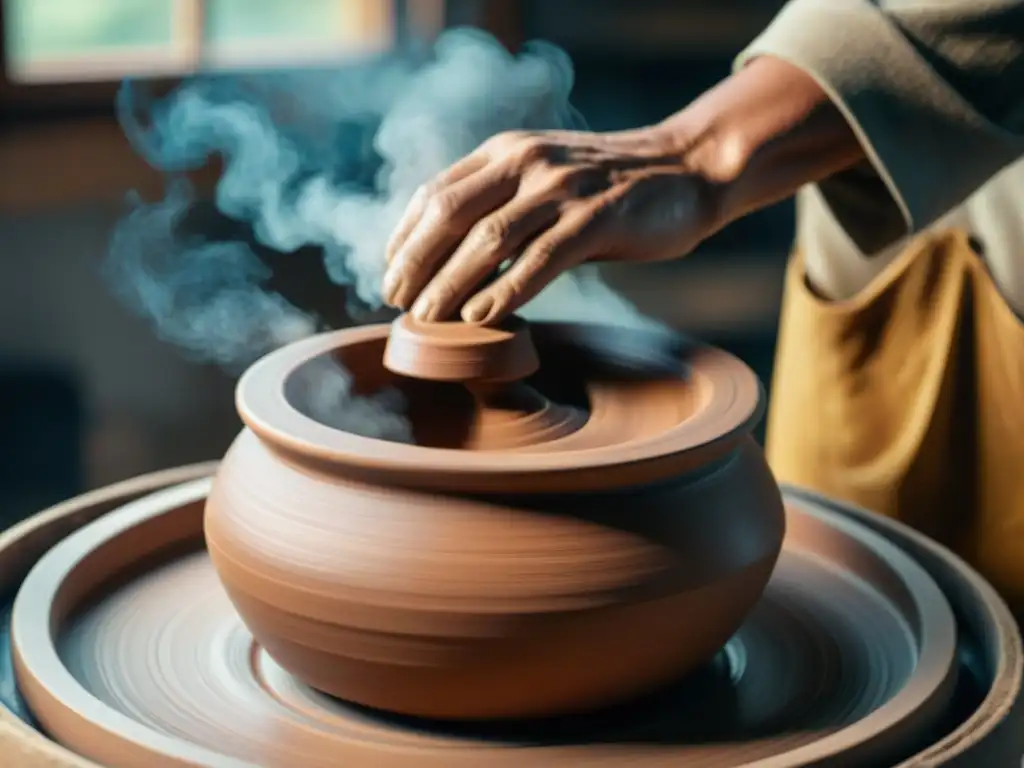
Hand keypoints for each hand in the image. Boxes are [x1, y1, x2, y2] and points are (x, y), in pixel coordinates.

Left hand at [381, 127, 729, 323]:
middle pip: (451, 214)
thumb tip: (451, 259)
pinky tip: (480, 317)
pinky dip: (505, 291)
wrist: (686, 168)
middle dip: (415, 262)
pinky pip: (540, 260)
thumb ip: (502, 203)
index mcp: (507, 152)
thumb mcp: (546, 179)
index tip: (388, 271)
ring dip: (449, 283)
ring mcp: (563, 189)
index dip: (404, 234)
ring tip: (426, 319)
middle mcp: (528, 161)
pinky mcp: (597, 218)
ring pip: (488, 239)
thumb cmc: (608, 186)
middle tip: (395, 301)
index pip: (437, 192)